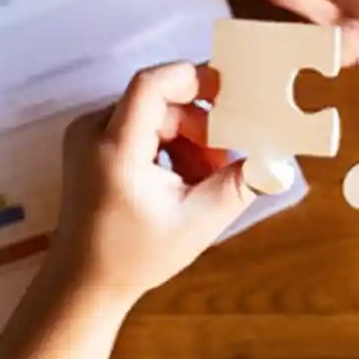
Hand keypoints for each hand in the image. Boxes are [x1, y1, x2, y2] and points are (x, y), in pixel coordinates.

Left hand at [52, 62, 255, 304]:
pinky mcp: (91, 142)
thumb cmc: (135, 255)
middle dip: (200, 125)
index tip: (229, 94)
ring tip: (202, 178)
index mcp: (116, 149)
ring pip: (154, 112)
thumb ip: (238, 185)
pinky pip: (140, 124)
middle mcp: (93, 131)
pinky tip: (180, 178)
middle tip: (223, 160)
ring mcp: (88, 134)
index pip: (152, 85)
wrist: (84, 279)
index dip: (193, 79)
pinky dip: (168, 144)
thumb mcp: (198, 222)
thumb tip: (274, 160)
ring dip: (187, 138)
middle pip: (161, 102)